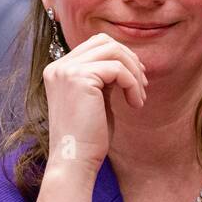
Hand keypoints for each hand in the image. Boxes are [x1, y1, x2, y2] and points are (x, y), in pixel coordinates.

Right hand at [41, 31, 146, 174]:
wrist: (75, 160)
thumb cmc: (88, 137)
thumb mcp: (96, 100)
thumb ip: (103, 79)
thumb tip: (127, 61)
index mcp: (60, 70)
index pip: (95, 45)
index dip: (122, 57)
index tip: (137, 80)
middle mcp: (59, 67)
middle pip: (104, 42)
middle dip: (130, 60)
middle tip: (142, 86)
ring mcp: (66, 70)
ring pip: (113, 51)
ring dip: (134, 73)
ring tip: (139, 97)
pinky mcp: (79, 78)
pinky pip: (118, 69)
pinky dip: (133, 84)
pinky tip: (135, 104)